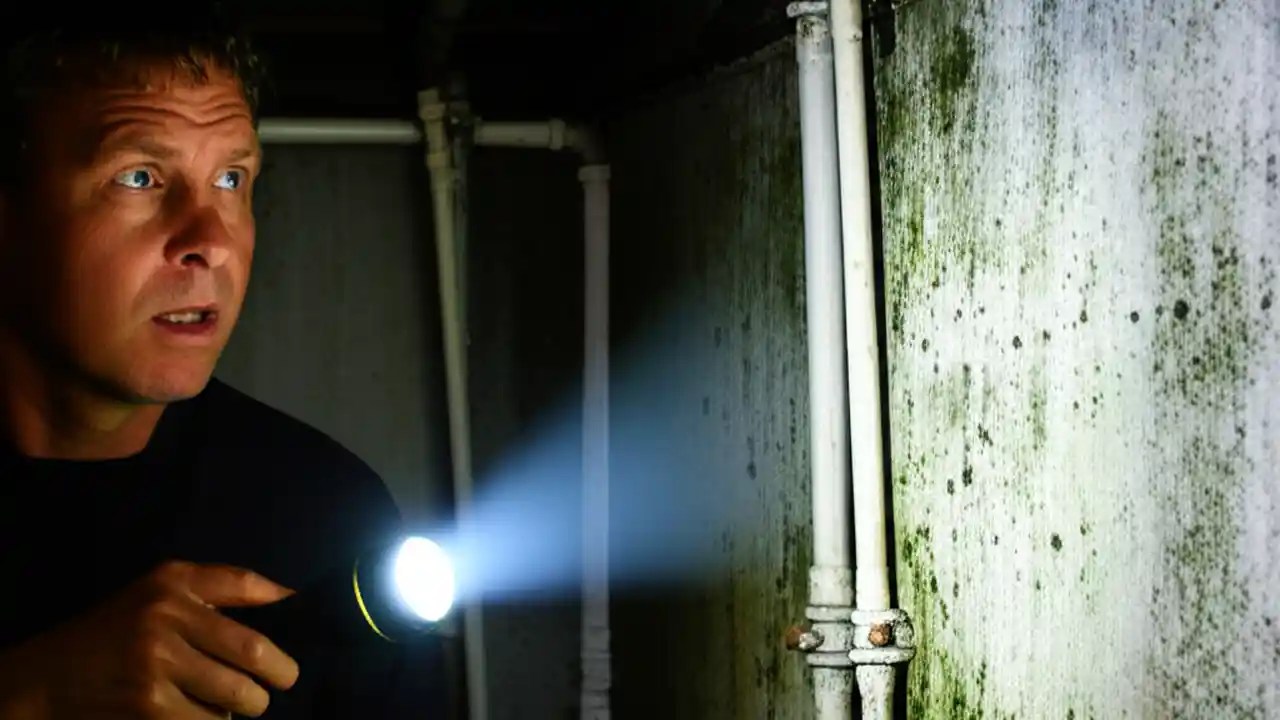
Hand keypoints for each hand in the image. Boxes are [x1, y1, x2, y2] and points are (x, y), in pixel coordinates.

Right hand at [0, 560, 299, 718]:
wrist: (51, 677)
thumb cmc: (120, 629)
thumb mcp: (163, 589)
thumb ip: (226, 584)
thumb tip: (291, 595)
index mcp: (172, 587)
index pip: (246, 590)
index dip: (282, 608)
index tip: (294, 634)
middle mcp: (165, 621)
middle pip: (253, 652)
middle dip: (278, 674)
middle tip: (282, 683)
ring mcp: (157, 667)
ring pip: (235, 695)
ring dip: (247, 706)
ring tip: (244, 703)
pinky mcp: (150, 707)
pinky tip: (208, 715)